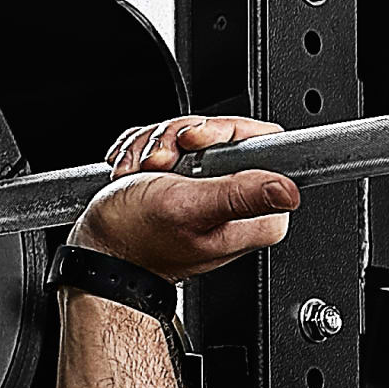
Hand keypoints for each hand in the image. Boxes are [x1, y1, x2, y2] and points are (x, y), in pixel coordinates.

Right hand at [70, 114, 300, 279]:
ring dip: (154, 145)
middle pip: (223, 134)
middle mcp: (242, 206)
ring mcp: (213, 194)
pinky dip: (144, 152)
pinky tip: (134, 173)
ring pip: (192, 137)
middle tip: (158, 164)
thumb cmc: (136, 239)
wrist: (100, 255)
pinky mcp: (188, 187)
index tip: (192, 143)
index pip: (263, 142)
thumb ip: (240, 195)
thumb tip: (289, 191)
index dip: (222, 132)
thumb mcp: (189, 208)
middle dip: (178, 139)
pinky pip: (170, 146)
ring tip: (140, 173)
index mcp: (258, 216)